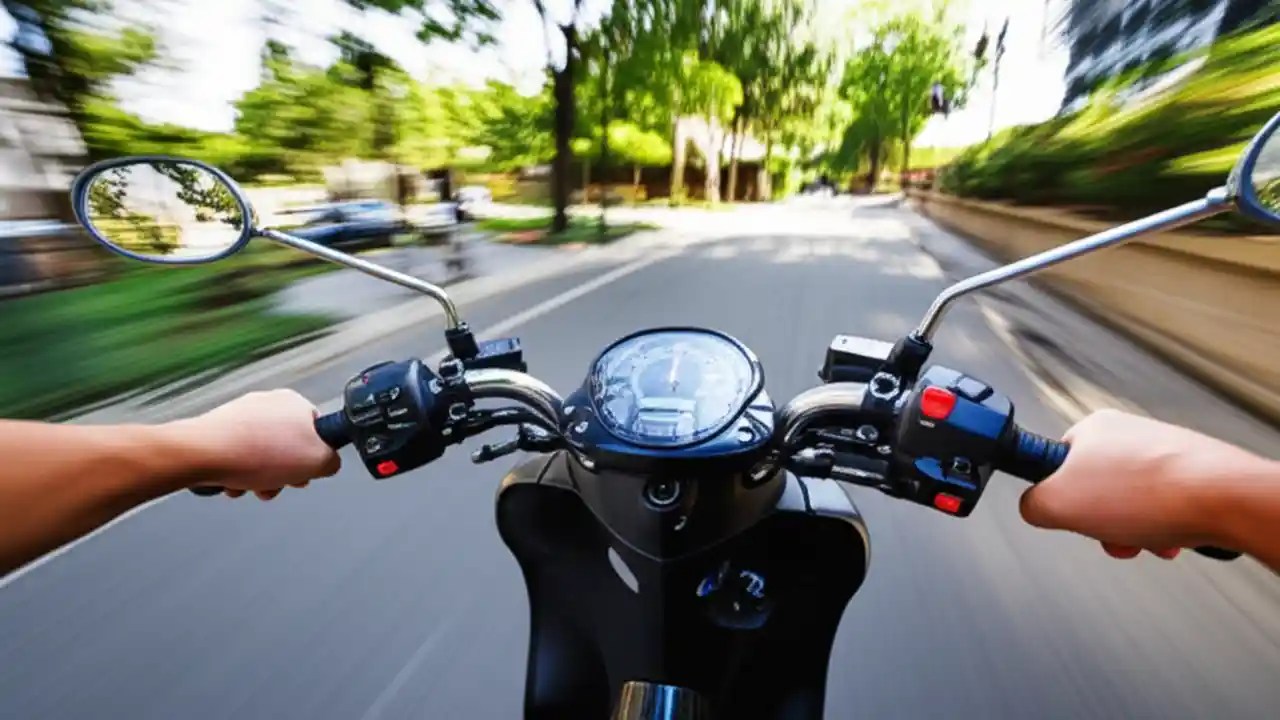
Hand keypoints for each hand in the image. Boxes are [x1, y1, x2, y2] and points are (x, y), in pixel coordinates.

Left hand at [169, 390, 340, 499]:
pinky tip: (233, 482)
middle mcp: (269, 403)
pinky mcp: (219, 429)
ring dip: (260, 477)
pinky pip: (238, 456)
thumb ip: (332, 463)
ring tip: (250, 486)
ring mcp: (242, 415)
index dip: (315, 458)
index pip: (318, 432)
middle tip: (278, 484)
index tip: (306, 474)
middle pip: (288, 447)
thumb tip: (328, 464)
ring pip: (262, 455)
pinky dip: (238, 472)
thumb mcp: (318, 462)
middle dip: (284, 473)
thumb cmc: (255, 453)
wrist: (202, 453)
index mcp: (295, 403)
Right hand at [1019, 409, 1255, 559]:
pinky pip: (1162, 508)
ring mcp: (1160, 454)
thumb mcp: (1056, 504)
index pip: (1055, 468)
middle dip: (1101, 524)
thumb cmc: (1150, 492)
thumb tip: (1033, 509)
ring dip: (1133, 531)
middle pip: (1094, 491)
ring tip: (1147, 539)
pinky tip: (1170, 538)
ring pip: (1130, 504)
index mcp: (1092, 429)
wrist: (1224, 498)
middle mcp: (1127, 435)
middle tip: (1111, 535)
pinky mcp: (1190, 475)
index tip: (1072, 516)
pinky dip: (1162, 528)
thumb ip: (1030, 506)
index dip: (1060, 500)